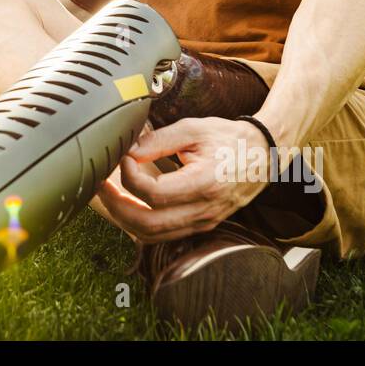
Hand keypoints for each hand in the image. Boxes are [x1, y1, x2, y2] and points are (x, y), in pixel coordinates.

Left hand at [97, 117, 272, 242]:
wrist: (263, 155)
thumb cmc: (230, 139)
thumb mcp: (194, 129)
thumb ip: (158, 140)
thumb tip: (127, 151)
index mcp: (205, 183)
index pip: (155, 194)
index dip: (130, 177)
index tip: (123, 157)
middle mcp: (205, 210)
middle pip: (147, 224)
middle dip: (116, 206)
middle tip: (101, 185)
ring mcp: (203, 222)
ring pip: (152, 235)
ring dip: (124, 218)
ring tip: (109, 195)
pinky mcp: (201, 225)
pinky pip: (163, 235)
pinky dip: (140, 224)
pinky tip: (129, 204)